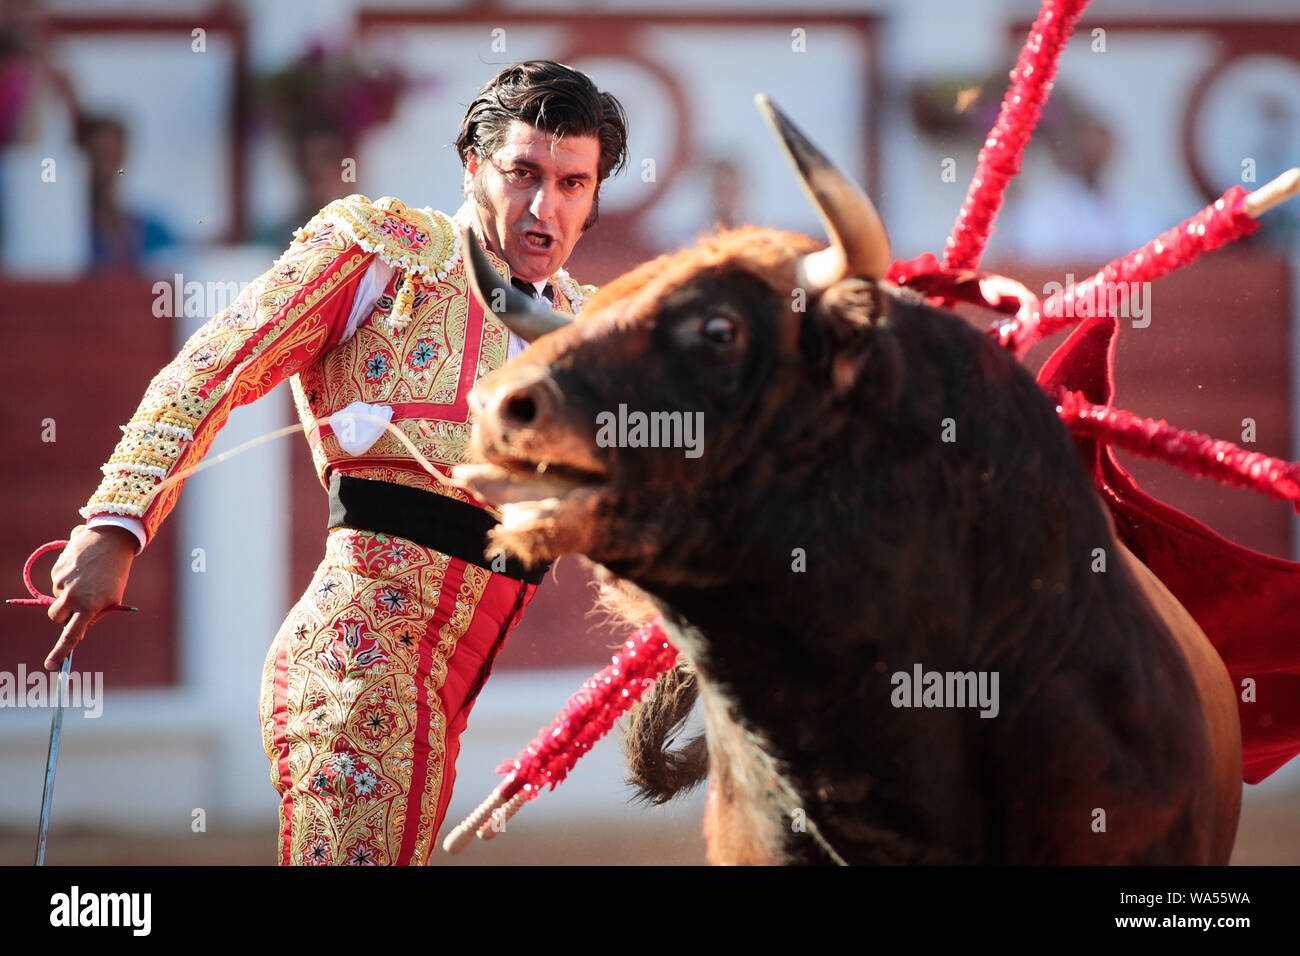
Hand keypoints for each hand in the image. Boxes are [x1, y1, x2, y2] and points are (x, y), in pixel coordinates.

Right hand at [45, 524, 136, 669]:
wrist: (112, 539)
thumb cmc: (115, 573)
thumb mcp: (112, 598)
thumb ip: (94, 615)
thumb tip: (78, 628)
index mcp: (90, 606)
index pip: (71, 635)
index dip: (61, 652)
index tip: (52, 667)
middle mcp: (73, 596)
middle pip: (57, 617)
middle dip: (64, 614)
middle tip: (81, 601)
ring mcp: (62, 582)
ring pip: (57, 597)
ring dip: (68, 592)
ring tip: (88, 576)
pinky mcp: (56, 569)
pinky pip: (57, 581)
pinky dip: (67, 577)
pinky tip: (82, 566)